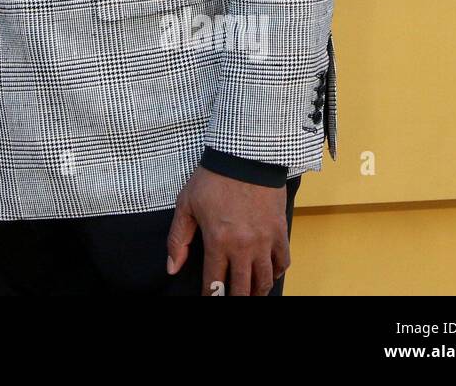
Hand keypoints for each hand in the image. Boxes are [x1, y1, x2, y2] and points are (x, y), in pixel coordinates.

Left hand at [166, 165, 289, 295]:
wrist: (244, 156)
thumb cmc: (212, 178)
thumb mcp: (186, 205)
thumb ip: (178, 239)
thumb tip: (172, 268)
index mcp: (217, 241)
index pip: (214, 283)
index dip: (210, 296)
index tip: (209, 300)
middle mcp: (243, 247)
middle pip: (242, 288)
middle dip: (236, 298)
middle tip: (230, 299)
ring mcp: (264, 241)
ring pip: (264, 280)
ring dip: (257, 292)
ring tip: (250, 294)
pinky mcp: (279, 231)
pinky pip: (283, 262)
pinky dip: (276, 273)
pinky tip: (268, 275)